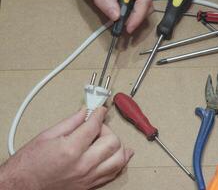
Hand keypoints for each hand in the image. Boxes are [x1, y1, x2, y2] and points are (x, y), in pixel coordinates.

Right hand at [0, 107, 133, 189]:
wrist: (21, 186)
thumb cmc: (29, 164)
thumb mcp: (47, 136)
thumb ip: (70, 122)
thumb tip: (85, 112)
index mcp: (71, 149)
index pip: (95, 126)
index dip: (99, 114)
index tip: (100, 110)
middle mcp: (83, 165)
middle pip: (112, 142)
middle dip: (107, 130)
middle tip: (97, 127)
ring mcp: (88, 177)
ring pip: (119, 159)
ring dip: (118, 146)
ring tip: (108, 140)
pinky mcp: (90, 185)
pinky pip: (114, 173)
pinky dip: (119, 162)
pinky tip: (119, 154)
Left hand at [87, 0, 152, 32]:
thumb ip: (104, 0)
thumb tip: (115, 16)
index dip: (139, 15)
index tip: (129, 28)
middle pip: (146, 2)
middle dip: (137, 17)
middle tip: (124, 26)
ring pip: (143, 3)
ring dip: (134, 14)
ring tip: (119, 18)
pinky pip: (137, 1)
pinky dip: (130, 10)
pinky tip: (119, 11)